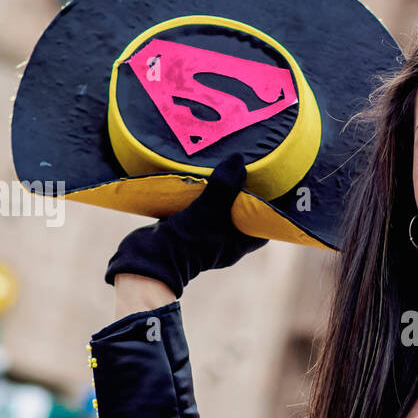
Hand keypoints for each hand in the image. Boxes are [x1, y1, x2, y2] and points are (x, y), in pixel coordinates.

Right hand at [104, 153, 267, 296]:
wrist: (148, 258)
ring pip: (215, 211)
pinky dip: (196, 195)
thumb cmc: (186, 239)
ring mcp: (201, 236)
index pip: (260, 228)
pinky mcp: (182, 229)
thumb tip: (239, 160)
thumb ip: (225, 186)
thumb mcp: (210, 210)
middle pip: (237, 216)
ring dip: (217, 192)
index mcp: (236, 245)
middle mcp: (221, 242)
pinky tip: (197, 175)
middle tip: (245, 171)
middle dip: (240, 195)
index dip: (266, 210)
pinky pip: (194, 210)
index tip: (269, 189)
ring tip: (223, 167)